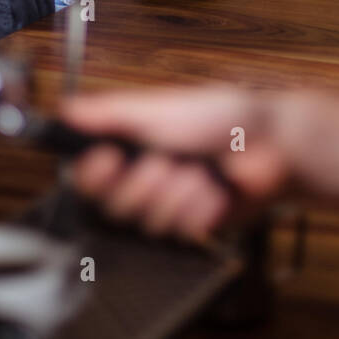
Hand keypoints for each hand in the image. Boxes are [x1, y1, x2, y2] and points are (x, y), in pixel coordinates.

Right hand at [59, 86, 338, 242]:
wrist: (273, 143)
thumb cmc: (222, 115)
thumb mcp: (157, 106)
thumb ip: (107, 111)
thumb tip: (65, 110)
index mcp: (131, 145)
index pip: (87, 175)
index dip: (95, 173)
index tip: (109, 159)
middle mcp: (145, 176)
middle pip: (113, 205)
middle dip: (146, 181)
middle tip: (169, 161)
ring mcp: (170, 203)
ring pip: (147, 221)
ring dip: (177, 193)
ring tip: (199, 172)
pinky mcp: (195, 225)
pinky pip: (180, 233)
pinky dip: (200, 208)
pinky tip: (216, 191)